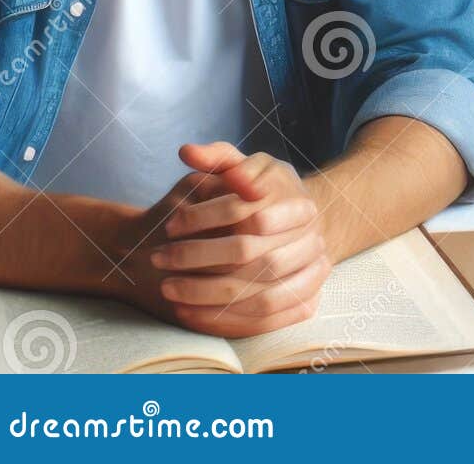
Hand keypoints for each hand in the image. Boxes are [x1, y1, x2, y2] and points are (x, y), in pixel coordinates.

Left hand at [126, 142, 331, 337]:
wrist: (300, 229)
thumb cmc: (262, 195)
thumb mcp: (245, 168)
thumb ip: (217, 157)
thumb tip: (187, 152)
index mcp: (298, 200)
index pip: (250, 212)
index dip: (205, 218)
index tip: (171, 223)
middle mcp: (313, 236)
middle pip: (249, 254)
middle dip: (198, 258)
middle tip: (159, 259)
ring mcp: (313, 272)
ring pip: (257, 293)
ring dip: (205, 295)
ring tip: (169, 289)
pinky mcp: (307, 301)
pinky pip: (263, 320)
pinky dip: (222, 321)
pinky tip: (189, 312)